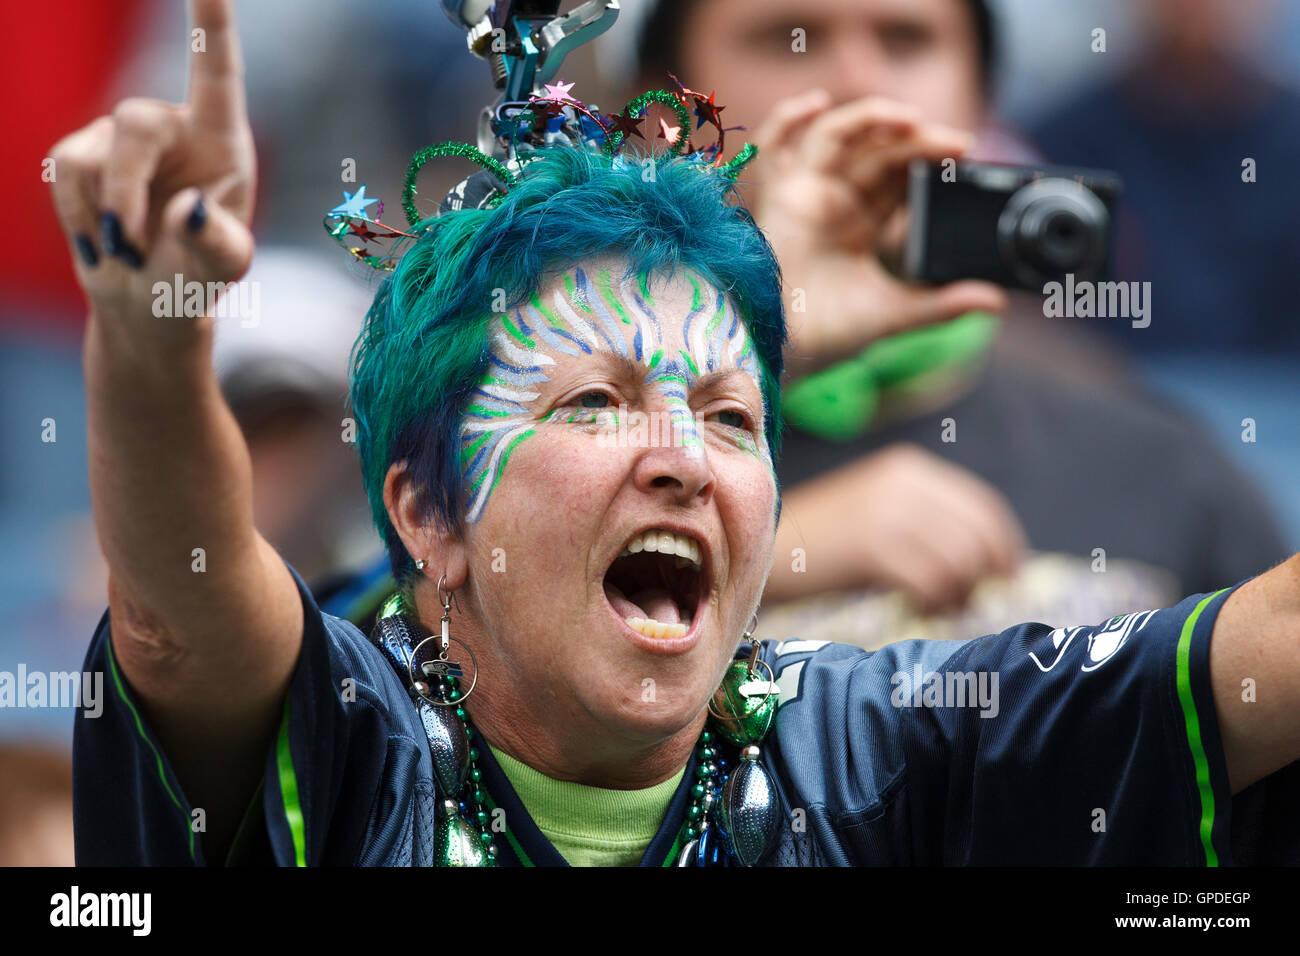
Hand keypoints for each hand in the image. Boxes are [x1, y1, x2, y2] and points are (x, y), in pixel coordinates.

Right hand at [47, 0, 255, 342]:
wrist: (151, 303)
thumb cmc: (198, 277)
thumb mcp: (221, 267)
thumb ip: (214, 241)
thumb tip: (187, 208)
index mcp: (222, 138)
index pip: (216, 68)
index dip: (210, 19)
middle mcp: (173, 125)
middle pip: (133, 125)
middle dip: (125, 190)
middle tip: (129, 245)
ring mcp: (121, 137)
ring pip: (89, 157)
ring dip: (103, 215)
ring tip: (127, 252)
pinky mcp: (81, 156)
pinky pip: (62, 173)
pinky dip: (77, 218)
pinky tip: (100, 244)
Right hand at [750, 90, 1007, 374]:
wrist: (787, 350)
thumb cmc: (831, 333)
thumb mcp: (896, 312)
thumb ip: (942, 304)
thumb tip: (994, 301)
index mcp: (863, 223)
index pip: (900, 174)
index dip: (929, 156)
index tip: (965, 153)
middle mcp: (835, 201)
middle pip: (878, 150)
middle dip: (916, 139)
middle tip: (954, 142)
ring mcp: (806, 194)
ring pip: (838, 136)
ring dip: (871, 118)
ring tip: (910, 121)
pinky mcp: (779, 197)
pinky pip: (775, 147)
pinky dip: (787, 120)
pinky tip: (814, 103)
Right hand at [769, 444, 1026, 612]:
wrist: (756, 542)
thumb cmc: (819, 540)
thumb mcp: (875, 512)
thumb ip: (925, 521)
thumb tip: (987, 560)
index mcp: (908, 468)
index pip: (982, 507)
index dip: (1003, 546)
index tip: (1009, 577)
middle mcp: (903, 483)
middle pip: (976, 537)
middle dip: (981, 577)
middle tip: (967, 604)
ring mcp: (886, 512)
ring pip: (958, 563)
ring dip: (956, 595)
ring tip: (936, 608)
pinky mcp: (870, 545)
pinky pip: (930, 582)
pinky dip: (933, 604)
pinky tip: (916, 609)